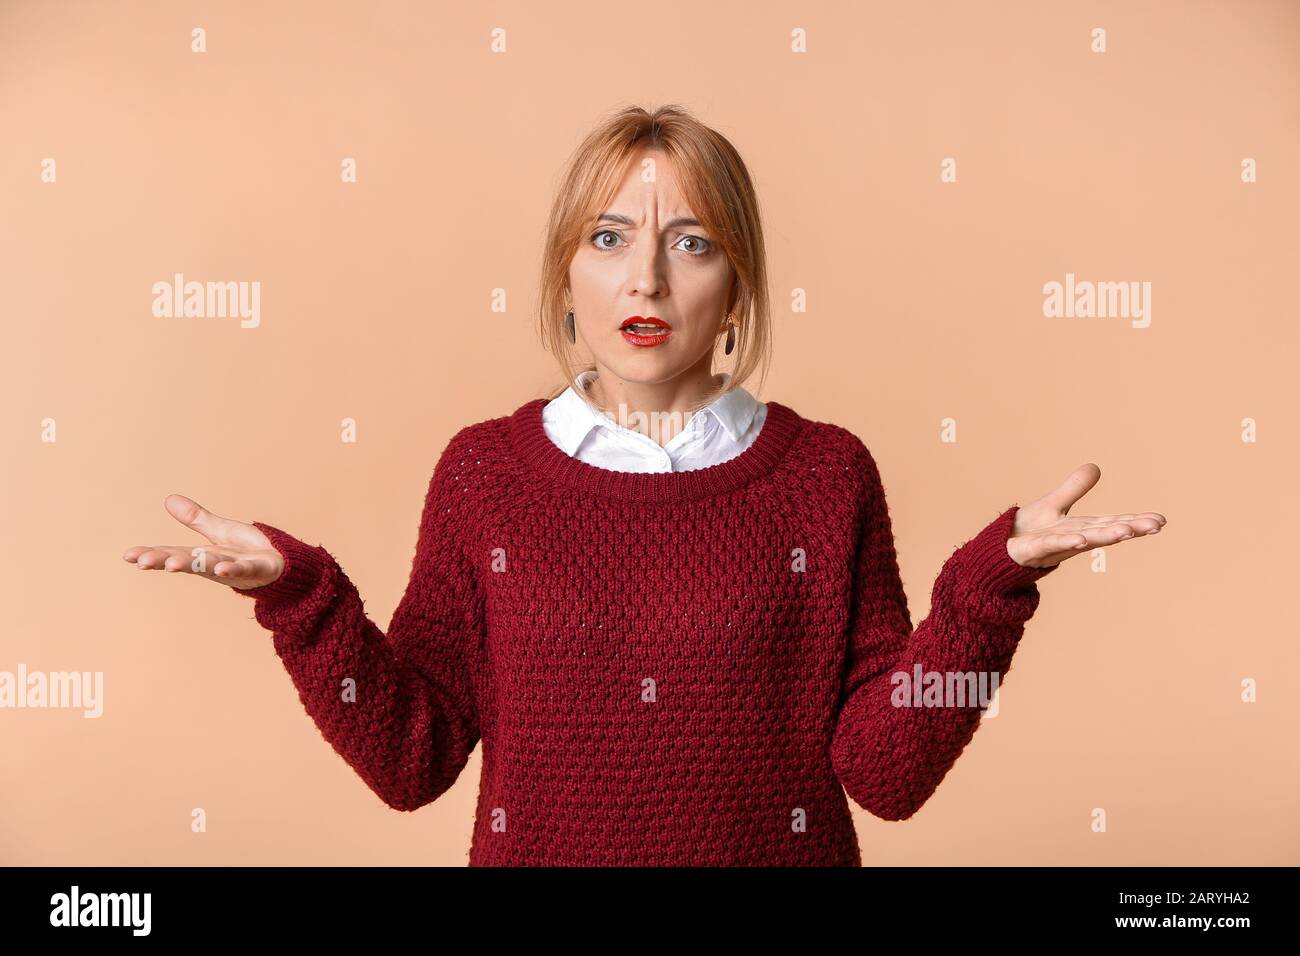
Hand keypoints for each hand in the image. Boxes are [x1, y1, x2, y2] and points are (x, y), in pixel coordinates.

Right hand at [122, 494, 283, 589]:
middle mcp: (217, 564)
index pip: (174, 553)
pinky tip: (223, 569)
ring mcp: (238, 569)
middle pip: (188, 561)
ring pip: (213, 566)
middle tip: (142, 562)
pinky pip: (246, 569)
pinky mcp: (261, 569)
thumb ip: (196, 519)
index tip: (128, 555)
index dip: (152, 554)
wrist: (286, 566)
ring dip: (194, 565)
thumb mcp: (220, 531)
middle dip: (165, 561)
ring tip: (172, 564)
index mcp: (205, 556)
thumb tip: (168, 499)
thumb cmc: (251, 550)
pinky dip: (234, 570)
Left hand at [1007, 463, 1165, 567]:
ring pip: (1081, 539)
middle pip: (1102, 531)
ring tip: (1125, 531)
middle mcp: (1071, 539)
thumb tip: (1095, 467)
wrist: (999, 551)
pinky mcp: (1030, 551)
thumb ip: (1073, 489)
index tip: (1161, 520)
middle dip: (1128, 528)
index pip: (1111, 522)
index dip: (1135, 521)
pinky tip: (1079, 540)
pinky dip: (1064, 542)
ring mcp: (1052, 546)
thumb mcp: (1053, 504)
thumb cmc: (1029, 531)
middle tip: (1155, 526)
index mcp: (1080, 528)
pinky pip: (1048, 545)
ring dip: (1103, 536)